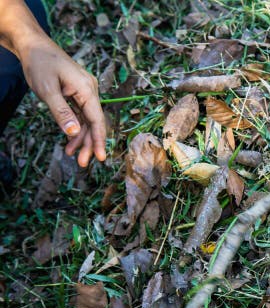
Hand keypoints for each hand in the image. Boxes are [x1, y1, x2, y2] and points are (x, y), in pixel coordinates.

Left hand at [16, 34, 106, 166]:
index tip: (101, 158)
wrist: (33, 45)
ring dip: (82, 138)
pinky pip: (80, 114)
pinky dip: (75, 127)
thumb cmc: (39, 63)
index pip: (97, 120)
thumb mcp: (47, 90)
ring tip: (73, 155)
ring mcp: (84, 92)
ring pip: (87, 120)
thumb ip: (61, 112)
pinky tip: (71, 140)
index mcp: (87, 89)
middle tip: (83, 163)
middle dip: (89, 143)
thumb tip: (74, 133)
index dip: (99, 140)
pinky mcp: (77, 93)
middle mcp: (90, 91)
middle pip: (94, 122)